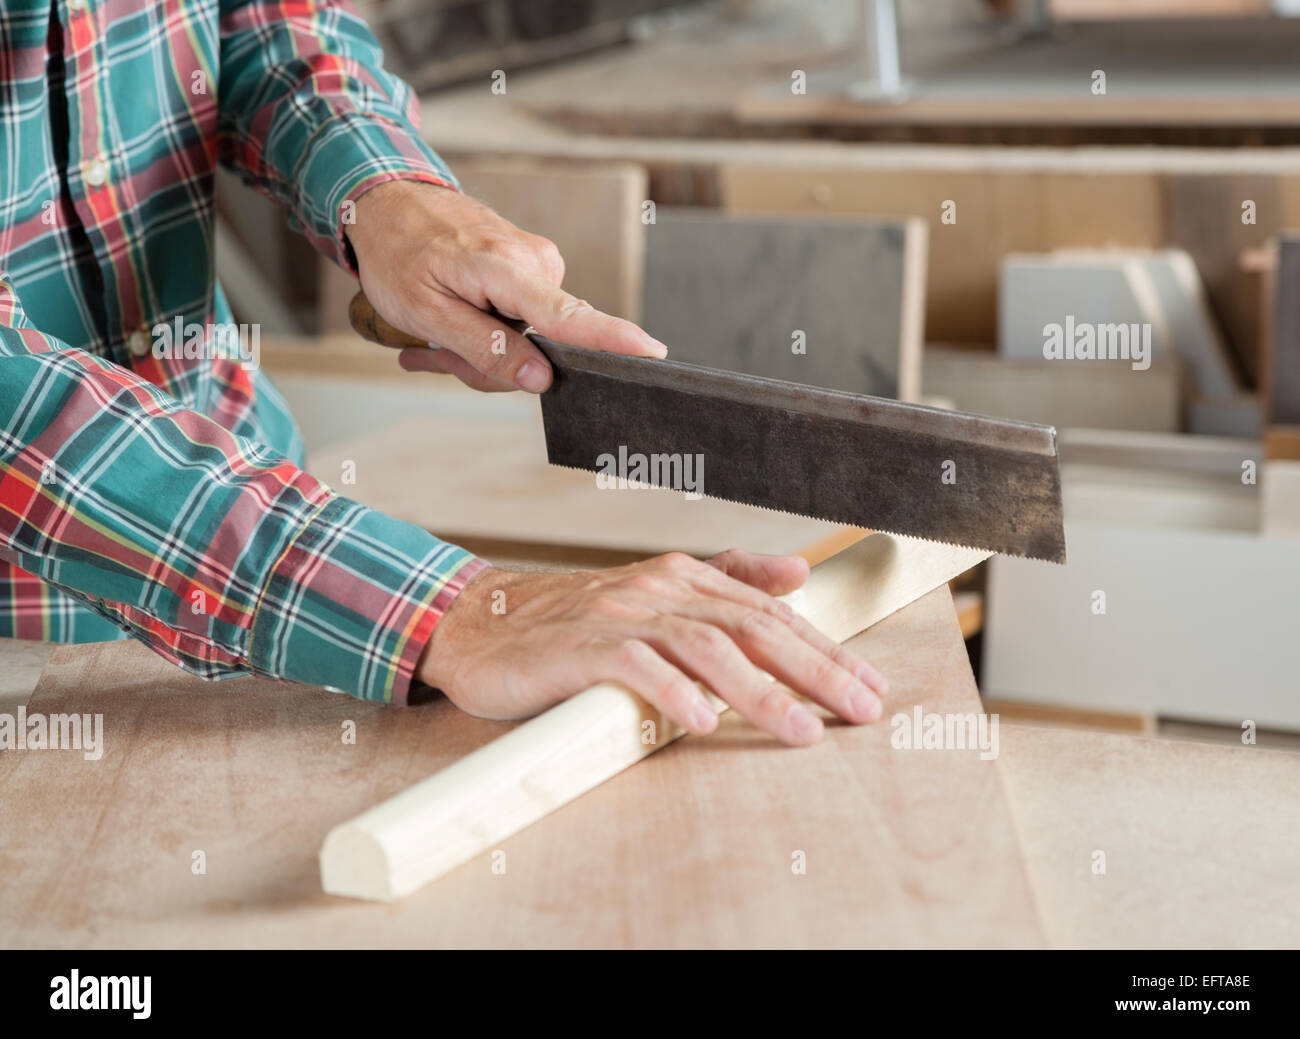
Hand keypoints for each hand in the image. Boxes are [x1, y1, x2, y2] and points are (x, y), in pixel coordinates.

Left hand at [346, 180, 666, 392]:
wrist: (385, 199)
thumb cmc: (397, 252)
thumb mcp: (426, 313)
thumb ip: (486, 349)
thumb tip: (541, 379)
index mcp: (508, 269)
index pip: (568, 316)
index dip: (611, 340)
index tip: (652, 353)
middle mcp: (536, 262)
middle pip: (541, 346)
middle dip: (490, 365)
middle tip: (436, 353)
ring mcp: (536, 263)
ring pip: (527, 339)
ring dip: (481, 350)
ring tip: (435, 336)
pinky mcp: (531, 267)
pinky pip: (520, 321)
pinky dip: (485, 331)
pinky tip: (448, 325)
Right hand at [417, 549, 888, 746]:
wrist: (482, 622)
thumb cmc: (573, 621)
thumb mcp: (656, 595)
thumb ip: (727, 580)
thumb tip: (798, 572)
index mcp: (683, 578)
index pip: (769, 613)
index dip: (825, 650)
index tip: (869, 687)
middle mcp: (659, 589)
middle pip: (752, 628)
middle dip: (815, 670)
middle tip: (861, 710)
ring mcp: (620, 615)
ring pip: (705, 648)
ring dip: (759, 692)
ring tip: (801, 731)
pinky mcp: (580, 647)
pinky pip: (634, 667)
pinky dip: (671, 693)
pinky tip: (702, 722)